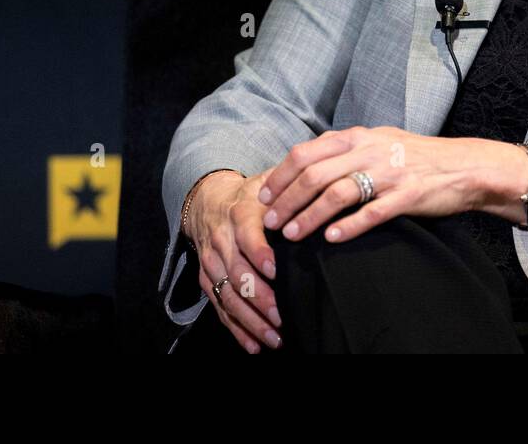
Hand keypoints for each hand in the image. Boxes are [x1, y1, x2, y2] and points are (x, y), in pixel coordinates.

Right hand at [188, 167, 283, 353]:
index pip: (247, 236)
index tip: (276, 271)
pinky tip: (254, 345)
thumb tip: (320, 189)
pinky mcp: (207, 279)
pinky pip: (219, 307)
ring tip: (275, 338)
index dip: (259, 254)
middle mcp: (222, 240)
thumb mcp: (266, 182)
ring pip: (227, 295)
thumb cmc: (249, 196)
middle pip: (237, 273)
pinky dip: (236, 329)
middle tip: (283, 316)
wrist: (207, 201)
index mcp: (239, 214)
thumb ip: (290, 186)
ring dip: (250, 320)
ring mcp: (212, 262)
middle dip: (259, 298)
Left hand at [257, 127, 494, 243]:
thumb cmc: (416, 157)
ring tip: (292, 235)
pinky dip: (348, 227)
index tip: (263, 197)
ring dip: (309, 216)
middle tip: (270, 222)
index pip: (305, 152)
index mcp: (358, 136)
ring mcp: (389, 172)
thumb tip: (305, 164)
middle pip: (314, 174)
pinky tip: (331, 240)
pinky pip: (372, 212)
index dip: (280, 175)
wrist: (464, 166)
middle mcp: (369, 150)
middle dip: (286, 199)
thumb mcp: (378, 141)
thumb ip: (345, 150)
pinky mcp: (408, 196)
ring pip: (337, 193)